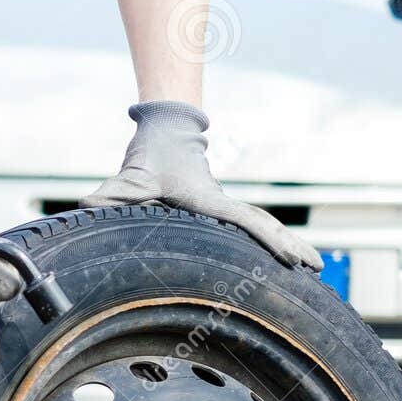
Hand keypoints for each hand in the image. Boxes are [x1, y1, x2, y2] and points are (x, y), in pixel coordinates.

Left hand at [84, 101, 322, 270]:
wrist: (165, 132)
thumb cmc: (148, 158)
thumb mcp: (128, 179)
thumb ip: (109, 195)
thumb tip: (84, 205)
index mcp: (209, 202)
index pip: (245, 222)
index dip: (268, 239)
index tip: (288, 258)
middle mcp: (223, 205)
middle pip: (264, 227)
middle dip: (291, 247)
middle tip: (316, 268)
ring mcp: (226, 208)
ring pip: (264, 227)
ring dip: (289, 245)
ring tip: (315, 267)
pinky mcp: (223, 211)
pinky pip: (254, 228)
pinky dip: (273, 241)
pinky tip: (287, 258)